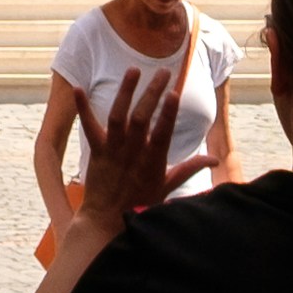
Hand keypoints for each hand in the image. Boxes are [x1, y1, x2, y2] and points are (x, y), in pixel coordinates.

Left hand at [74, 55, 187, 237]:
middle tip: (163, 72)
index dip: (168, 114)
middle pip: (142, 118)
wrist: (106, 222)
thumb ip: (189, 169)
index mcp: (152, 162)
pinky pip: (88, 127)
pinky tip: (78, 88)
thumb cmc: (139, 204)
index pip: (162, 133)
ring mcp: (113, 151)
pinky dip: (82, 108)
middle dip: (152, 93)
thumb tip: (214, 159)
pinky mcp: (96, 151)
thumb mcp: (167, 188)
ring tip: (134, 70)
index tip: (175, 93)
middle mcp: (132, 153)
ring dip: (125, 92)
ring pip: (118, 117)